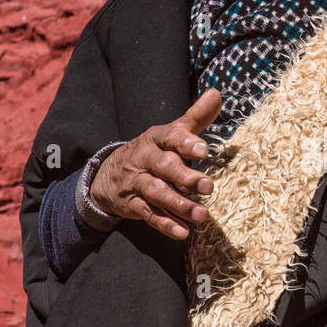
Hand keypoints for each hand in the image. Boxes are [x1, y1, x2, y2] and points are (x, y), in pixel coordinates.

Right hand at [88, 88, 221, 240]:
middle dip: (185, 177)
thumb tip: (217, 94)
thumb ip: (195, 117)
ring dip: (179, 205)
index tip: (204, 149)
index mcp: (156, 139)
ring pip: (157, 193)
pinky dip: (165, 224)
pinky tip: (182, 232)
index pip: (170, 137)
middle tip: (207, 186)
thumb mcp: (170, 132)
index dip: (185, 142)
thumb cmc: (152, 151)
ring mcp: (137, 183)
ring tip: (202, 216)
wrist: (108, 173)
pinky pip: (148, 214)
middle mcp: (145, 159)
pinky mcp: (132, 204)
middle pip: (164, 166)